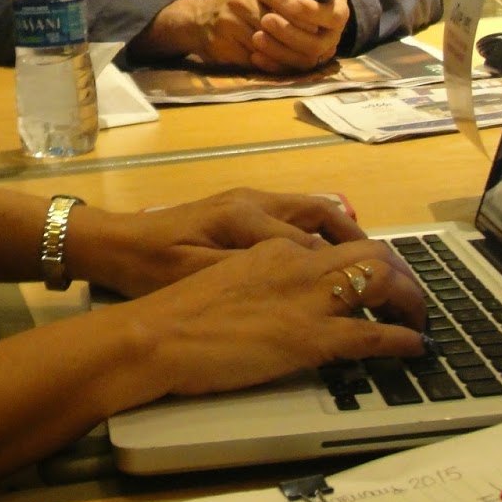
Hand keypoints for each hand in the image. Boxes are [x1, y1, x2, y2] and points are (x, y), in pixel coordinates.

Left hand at [73, 187, 367, 297]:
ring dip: (341, 235)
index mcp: (245, 218)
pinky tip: (325, 259)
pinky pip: (291, 217)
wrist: (112, 246)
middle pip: (322, 214)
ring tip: (368, 267)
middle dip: (359, 243)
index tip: (378, 298)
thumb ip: (254, 278)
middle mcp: (252, 202)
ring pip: (309, 211)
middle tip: (389, 276)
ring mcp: (245, 203)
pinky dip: (317, 234)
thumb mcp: (200, 278)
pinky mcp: (236, 212)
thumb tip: (306, 288)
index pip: (313, 242)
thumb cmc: (150, 267)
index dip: (349, 272)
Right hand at [110, 236, 427, 398]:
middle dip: (397, 271)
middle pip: (368, 251)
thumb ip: (253, 273)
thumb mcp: (218, 272)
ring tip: (418, 315)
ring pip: (379, 280)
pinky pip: (372, 332)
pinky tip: (413, 345)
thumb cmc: (173, 309)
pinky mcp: (309, 336)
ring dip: (407, 297)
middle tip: (406, 294)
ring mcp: (305, 297)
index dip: (359, 258)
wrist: (154, 333)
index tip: (371, 273)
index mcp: (269, 243)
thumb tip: (273, 285)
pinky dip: (400, 337)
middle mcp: (295, 261)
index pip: (331, 241)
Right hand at [170, 0, 347, 71]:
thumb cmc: (243, 4)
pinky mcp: (223, 45)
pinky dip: (270, 65)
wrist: (200, 21)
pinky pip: (253, 59)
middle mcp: (240, 1)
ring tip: (304, 59)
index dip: (304, 15)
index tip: (317, 26)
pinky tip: (282, 65)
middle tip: (317, 47)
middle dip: (299, 38)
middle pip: (279, 25)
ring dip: (287, 54)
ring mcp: (230, 24)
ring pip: (268, 44)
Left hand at [253, 0, 348, 69]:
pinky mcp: (300, 67)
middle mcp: (331, 37)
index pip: (329, 15)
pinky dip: (272, 64)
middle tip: (265, 19)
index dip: (308, 10)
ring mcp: (317, 55)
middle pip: (314, 42)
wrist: (304, 15)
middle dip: (289, 31)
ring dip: (278, 48)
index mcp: (338, 12)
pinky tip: (254, 54)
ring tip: (256, 35)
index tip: (287, 2)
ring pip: (301, 59)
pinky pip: (288, 72)